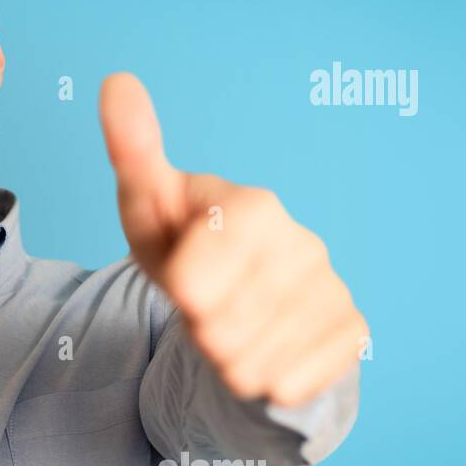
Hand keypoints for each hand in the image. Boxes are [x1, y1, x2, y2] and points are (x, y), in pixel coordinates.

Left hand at [98, 72, 366, 407]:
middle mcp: (304, 244)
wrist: (238, 299)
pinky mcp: (351, 331)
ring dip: (228, 359)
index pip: (194, 286)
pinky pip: (289, 384)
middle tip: (208, 306)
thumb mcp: (147, 204)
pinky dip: (265, 381)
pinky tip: (266, 348)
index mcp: (255, 207)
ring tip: (233, 324)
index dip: (181, 295)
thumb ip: (132, 150)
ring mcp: (333, 288)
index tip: (185, 279)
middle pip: (220, 331)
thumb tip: (114, 81)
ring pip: (251, 365)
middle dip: (201, 331)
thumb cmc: (184, 244)